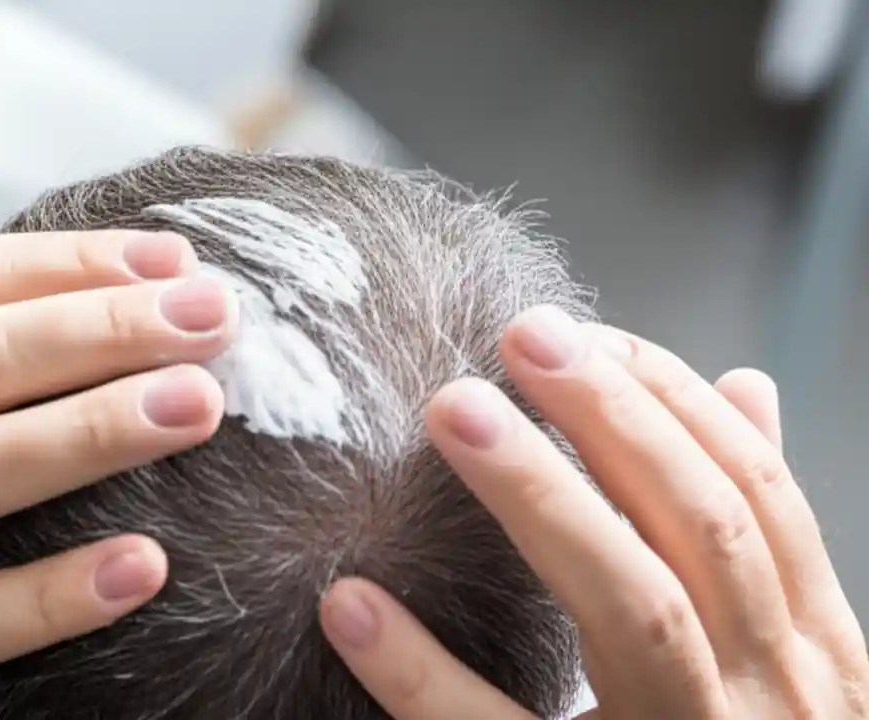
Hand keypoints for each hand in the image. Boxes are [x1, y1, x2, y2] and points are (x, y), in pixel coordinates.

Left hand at [320, 306, 867, 717]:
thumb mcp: (785, 661)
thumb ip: (761, 542)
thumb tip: (748, 384)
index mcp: (816, 658)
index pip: (754, 496)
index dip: (675, 403)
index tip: (587, 334)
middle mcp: (781, 706)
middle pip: (702, 528)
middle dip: (614, 419)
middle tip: (519, 334)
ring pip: (635, 609)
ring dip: (543, 497)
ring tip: (453, 411)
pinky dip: (426, 675)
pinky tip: (352, 605)